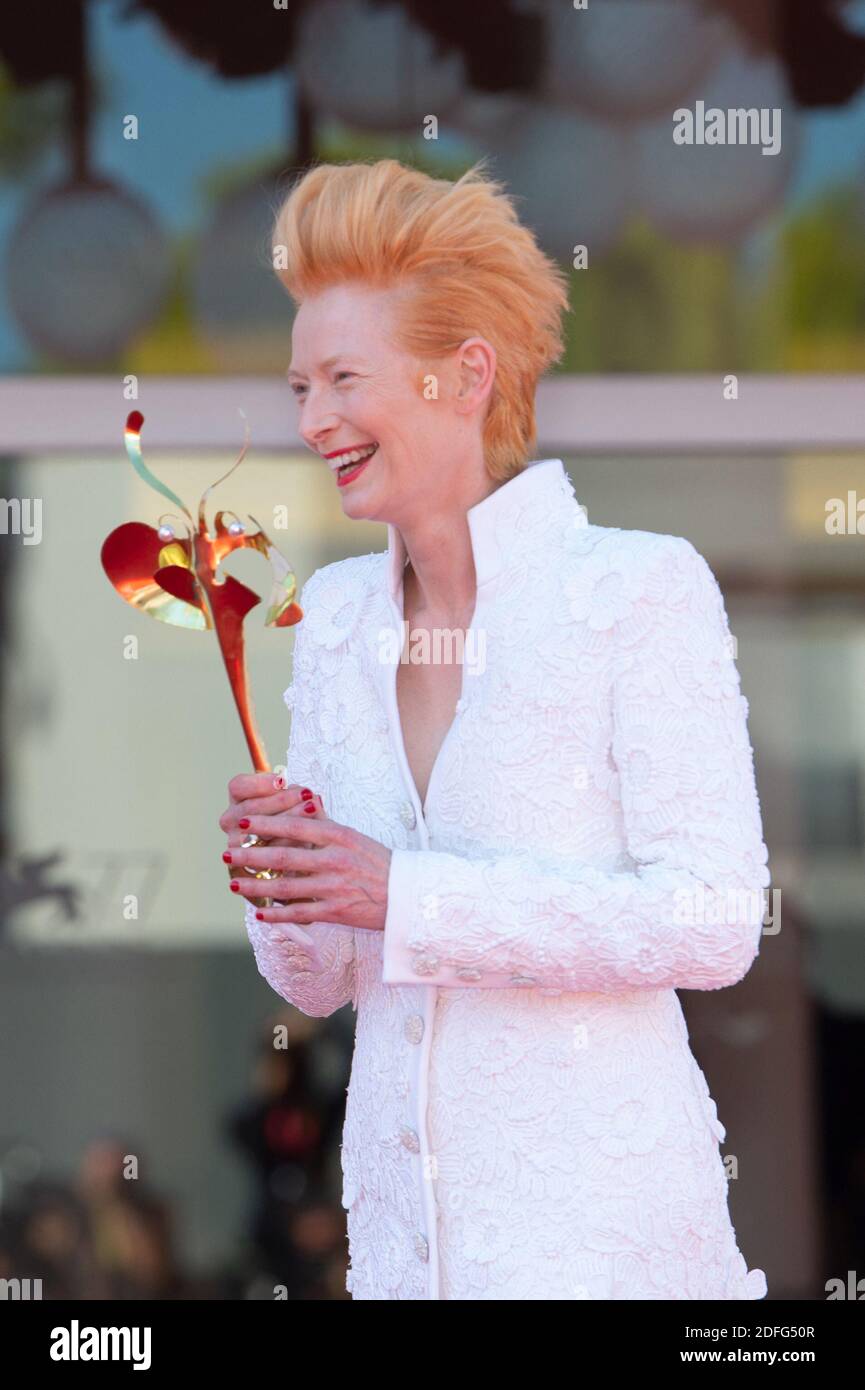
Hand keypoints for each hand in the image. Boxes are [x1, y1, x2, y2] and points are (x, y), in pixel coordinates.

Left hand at [220, 774, 390, 931]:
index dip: (265, 823)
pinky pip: (299, 913)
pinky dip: (277, 914)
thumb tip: (302, 805)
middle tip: (228, 852)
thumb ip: (326, 824)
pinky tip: (260, 914)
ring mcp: (334, 886)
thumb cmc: (378, 864)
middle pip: (283, 855)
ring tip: (234, 883)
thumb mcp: (354, 837)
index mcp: (339, 836)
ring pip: (285, 885)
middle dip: (251, 854)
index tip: (242, 822)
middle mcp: (334, 859)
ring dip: (255, 885)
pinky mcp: (336, 911)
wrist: (406, 895)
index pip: (294, 825)